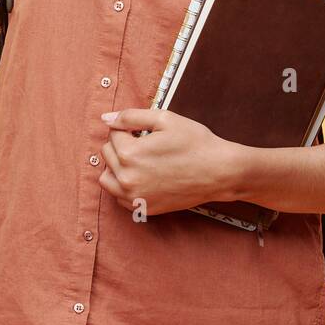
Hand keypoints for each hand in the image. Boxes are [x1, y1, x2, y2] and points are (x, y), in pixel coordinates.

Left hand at [97, 107, 238, 217]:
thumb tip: (106, 118)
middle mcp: (127, 179)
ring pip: (106, 179)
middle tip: (146, 144)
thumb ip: (130, 117)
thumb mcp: (164, 119)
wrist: (219, 172)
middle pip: (107, 154)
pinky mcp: (143, 208)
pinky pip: (119, 197)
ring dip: (117, 166)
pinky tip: (143, 177)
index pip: (112, 134)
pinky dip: (124, 186)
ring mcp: (134, 197)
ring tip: (138, 160)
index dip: (129, 129)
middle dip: (122, 145)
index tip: (145, 132)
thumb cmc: (195, 143)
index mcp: (129, 154)